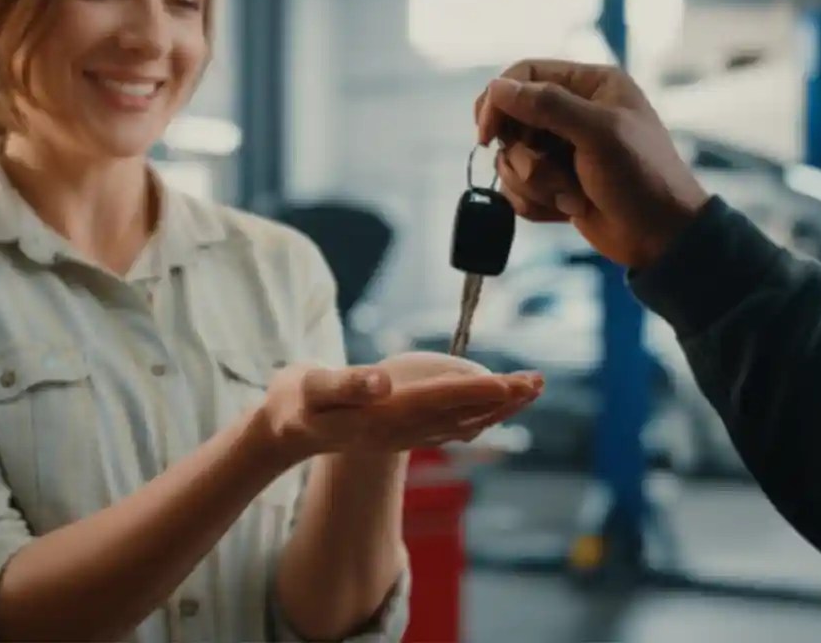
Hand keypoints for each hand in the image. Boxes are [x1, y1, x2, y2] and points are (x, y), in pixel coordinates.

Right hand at [260, 352, 543, 459]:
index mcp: (380, 418)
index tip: (510, 383)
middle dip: (500, 399)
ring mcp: (402, 437)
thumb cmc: (293, 404)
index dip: (474, 392)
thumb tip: (381, 383)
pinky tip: (494, 410)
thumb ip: (344, 385)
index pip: (436, 402)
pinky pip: (450, 425)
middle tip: (537, 382)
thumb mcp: (309, 390)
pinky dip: (478, 414)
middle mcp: (398, 432)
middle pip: (458, 414)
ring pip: (460, 422)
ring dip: (497, 407)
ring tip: (529, 390)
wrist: (283, 432)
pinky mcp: (402, 433)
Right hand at [473, 59, 711, 268]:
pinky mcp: (553, 182)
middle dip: (523, 154)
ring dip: (535, 182)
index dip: (498, 102)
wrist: (659, 238)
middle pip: (510, 120)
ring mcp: (561, 149)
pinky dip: (536, 202)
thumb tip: (496, 87)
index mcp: (590, 85)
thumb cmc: (641, 178)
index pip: (524, 76)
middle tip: (546, 170)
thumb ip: (547, 106)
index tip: (487, 134)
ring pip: (511, 158)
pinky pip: (517, 187)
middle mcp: (572, 112)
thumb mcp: (598, 133)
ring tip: (570, 195)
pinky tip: (567, 208)